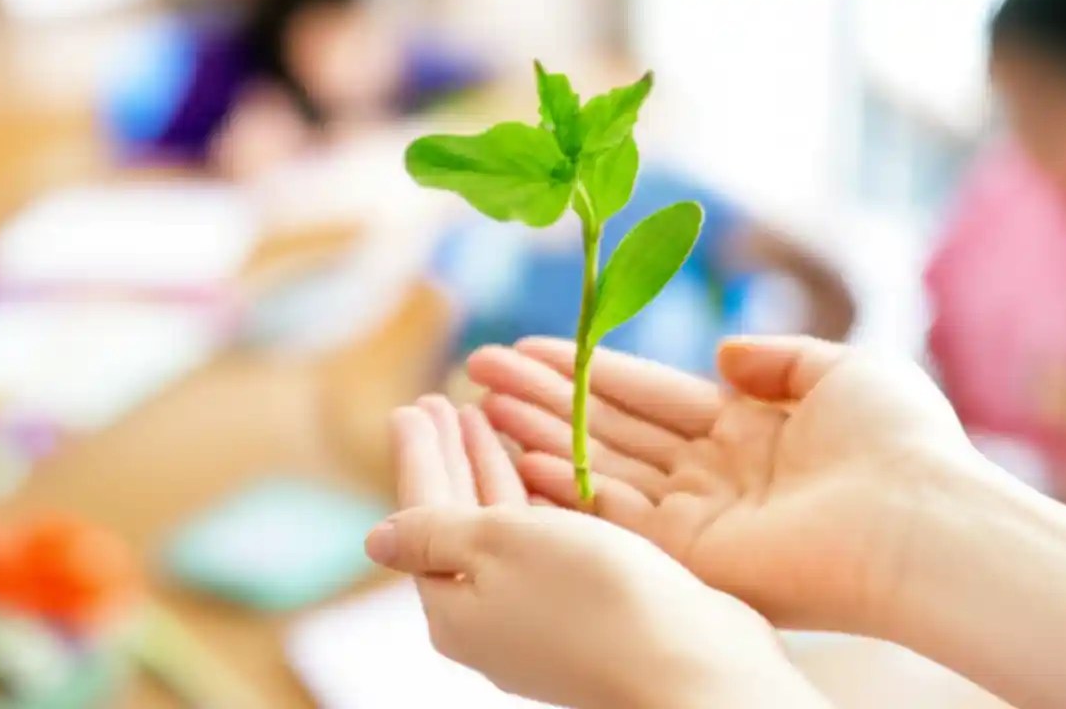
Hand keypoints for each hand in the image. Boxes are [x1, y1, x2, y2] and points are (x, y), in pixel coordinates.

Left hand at [368, 397, 826, 708]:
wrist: (689, 665)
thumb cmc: (592, 597)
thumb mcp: (499, 544)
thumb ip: (434, 533)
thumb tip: (375, 541)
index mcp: (452, 607)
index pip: (421, 515)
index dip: (418, 455)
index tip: (412, 405)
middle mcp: (489, 618)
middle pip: (457, 521)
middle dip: (451, 457)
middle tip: (442, 401)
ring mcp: (538, 617)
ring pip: (502, 528)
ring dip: (490, 469)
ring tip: (482, 417)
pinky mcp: (586, 610)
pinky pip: (542, 542)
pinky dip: (533, 498)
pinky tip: (536, 468)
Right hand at [467, 336, 991, 632]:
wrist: (920, 520)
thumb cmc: (899, 440)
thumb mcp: (842, 369)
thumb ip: (777, 358)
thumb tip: (721, 355)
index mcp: (747, 427)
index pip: (647, 393)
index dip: (589, 367)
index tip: (531, 345)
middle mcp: (714, 472)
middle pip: (612, 426)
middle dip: (545, 394)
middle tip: (479, 364)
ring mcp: (698, 515)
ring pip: (601, 465)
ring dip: (539, 432)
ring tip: (481, 400)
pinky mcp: (690, 554)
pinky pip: (613, 513)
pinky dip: (566, 484)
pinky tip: (519, 453)